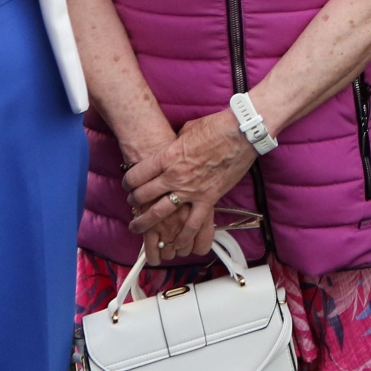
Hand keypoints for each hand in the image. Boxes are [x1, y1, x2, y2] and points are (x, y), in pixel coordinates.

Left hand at [124, 110, 255, 255]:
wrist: (241, 132)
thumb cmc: (216, 127)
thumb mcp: (187, 130)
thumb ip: (176, 143)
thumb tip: (174, 147)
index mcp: (167, 156)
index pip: (137, 174)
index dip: (128, 181)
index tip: (128, 185)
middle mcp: (174, 176)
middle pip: (144, 194)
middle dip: (134, 201)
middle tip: (132, 204)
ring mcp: (191, 190)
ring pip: (160, 212)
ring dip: (146, 221)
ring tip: (138, 227)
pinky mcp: (208, 198)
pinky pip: (193, 223)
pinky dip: (184, 235)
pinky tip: (177, 243)